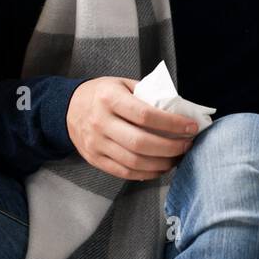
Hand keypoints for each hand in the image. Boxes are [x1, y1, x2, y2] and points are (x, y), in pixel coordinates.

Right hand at [66, 77, 197, 180]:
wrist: (67, 108)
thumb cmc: (103, 94)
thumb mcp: (123, 84)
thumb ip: (148, 94)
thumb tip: (181, 109)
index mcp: (110, 99)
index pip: (145, 115)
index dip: (172, 124)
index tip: (191, 127)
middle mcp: (101, 122)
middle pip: (140, 142)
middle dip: (171, 147)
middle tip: (188, 145)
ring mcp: (96, 143)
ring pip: (134, 161)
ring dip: (162, 163)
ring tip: (178, 157)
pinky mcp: (95, 159)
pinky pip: (124, 172)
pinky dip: (146, 173)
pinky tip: (161, 167)